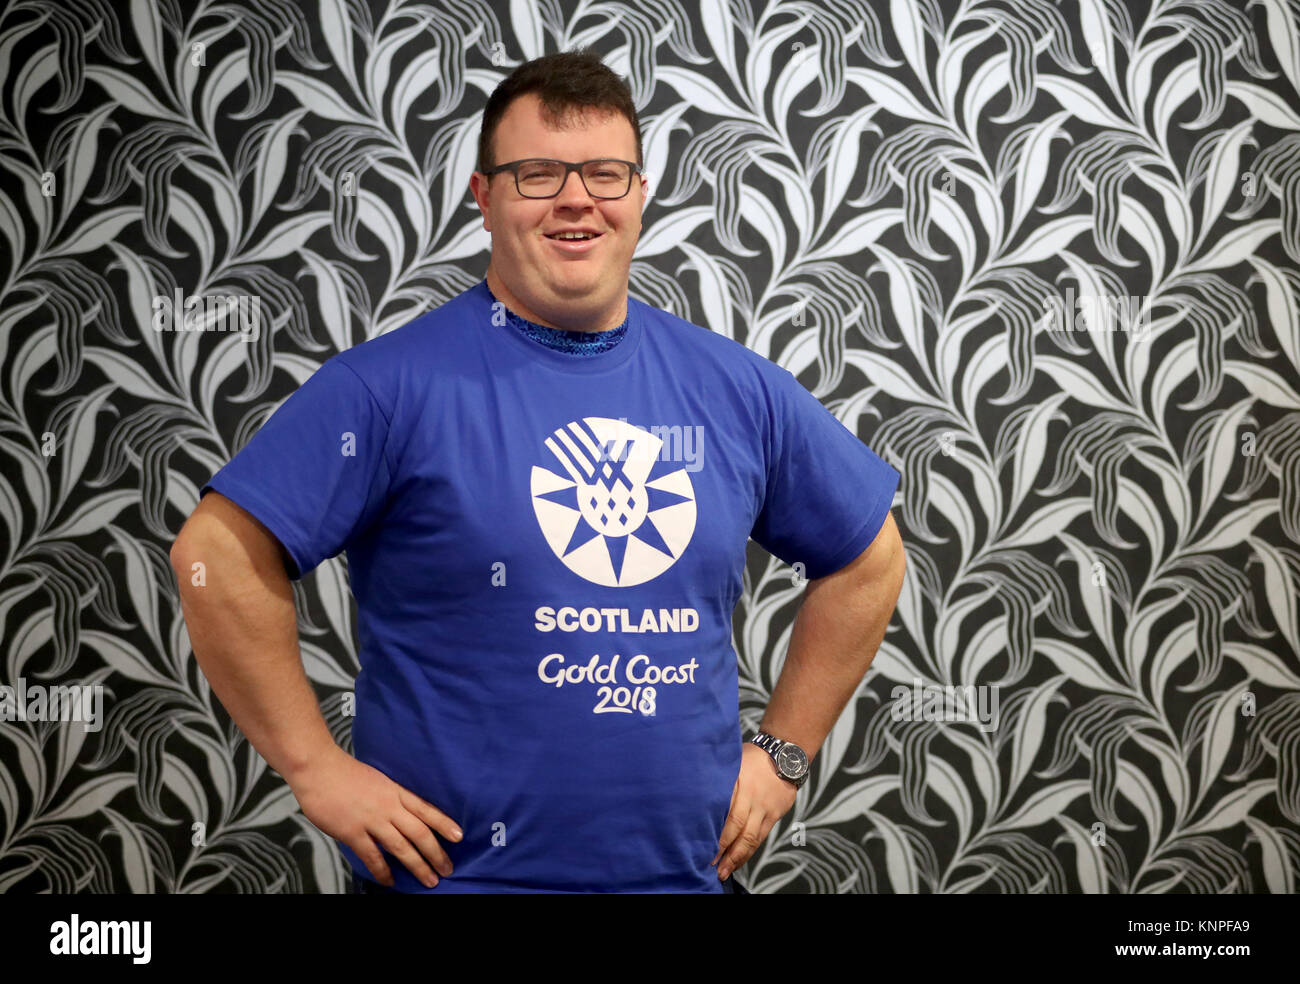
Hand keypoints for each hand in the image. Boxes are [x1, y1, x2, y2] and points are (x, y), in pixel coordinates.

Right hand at [287, 745, 461, 887]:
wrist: (319, 769)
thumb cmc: (345, 773)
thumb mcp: (378, 780)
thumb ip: (391, 796)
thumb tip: (402, 812)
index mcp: (395, 791)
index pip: (426, 809)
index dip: (444, 823)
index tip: (459, 836)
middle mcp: (388, 806)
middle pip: (419, 832)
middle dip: (436, 853)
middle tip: (447, 868)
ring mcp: (371, 820)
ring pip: (401, 847)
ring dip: (417, 865)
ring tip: (429, 880)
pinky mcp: (352, 832)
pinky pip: (372, 856)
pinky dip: (382, 871)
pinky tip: (389, 881)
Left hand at [712, 741, 799, 882]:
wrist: (785, 756)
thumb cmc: (752, 758)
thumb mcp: (732, 762)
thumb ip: (717, 779)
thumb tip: (692, 792)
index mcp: (736, 782)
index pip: (722, 809)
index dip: (712, 830)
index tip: (699, 844)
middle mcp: (750, 796)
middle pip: (736, 826)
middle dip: (722, 848)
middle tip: (709, 865)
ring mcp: (763, 807)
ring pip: (750, 837)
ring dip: (736, 856)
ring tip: (724, 871)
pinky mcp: (773, 815)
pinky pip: (760, 837)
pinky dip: (749, 851)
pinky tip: (739, 861)